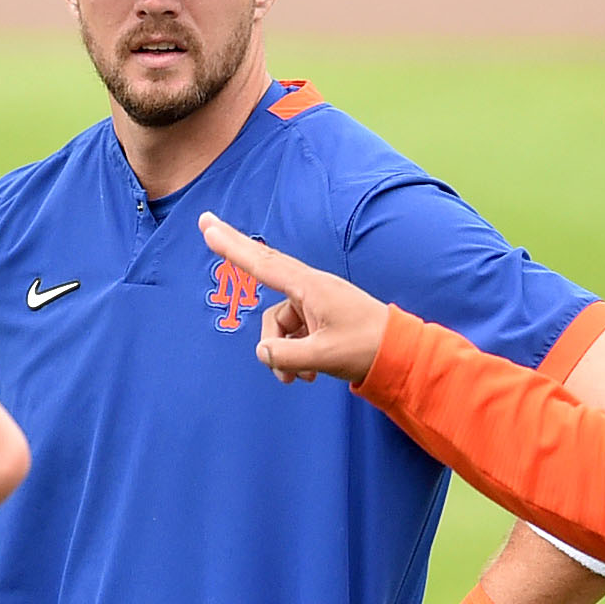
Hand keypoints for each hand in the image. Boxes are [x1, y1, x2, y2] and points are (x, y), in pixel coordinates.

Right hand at [198, 213, 388, 386]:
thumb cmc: (366, 348)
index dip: (232, 247)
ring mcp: (314, 302)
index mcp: (310, 288)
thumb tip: (262, 353)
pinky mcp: (320, 317)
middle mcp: (310, 288)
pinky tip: (308, 375)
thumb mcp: (323, 356)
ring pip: (278, 323)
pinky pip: (293, 333)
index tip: (209, 227)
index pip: (263, 263)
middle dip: (236, 256)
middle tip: (205, 226)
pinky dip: (294, 354)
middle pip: (263, 270)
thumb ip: (285, 356)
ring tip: (299, 377)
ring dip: (282, 352)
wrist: (400, 355)